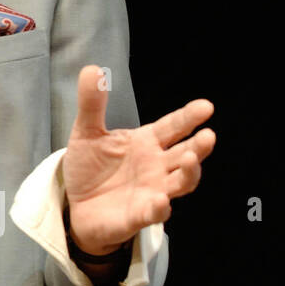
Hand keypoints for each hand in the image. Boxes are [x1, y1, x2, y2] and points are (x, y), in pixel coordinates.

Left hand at [63, 65, 214, 255]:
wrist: (76, 204)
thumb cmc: (90, 167)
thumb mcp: (86, 132)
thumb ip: (92, 104)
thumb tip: (92, 69)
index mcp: (147, 142)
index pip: (173, 127)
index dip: (188, 117)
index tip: (205, 106)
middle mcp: (156, 167)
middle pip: (185, 156)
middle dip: (198, 147)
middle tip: (208, 135)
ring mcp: (151, 192)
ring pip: (180, 184)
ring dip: (188, 174)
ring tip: (191, 160)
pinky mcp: (138, 216)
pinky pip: (153, 213)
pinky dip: (158, 207)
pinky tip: (159, 200)